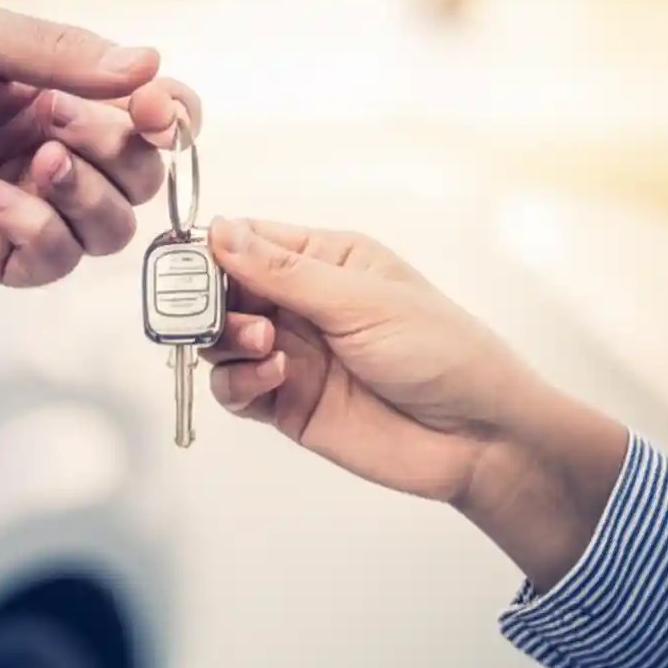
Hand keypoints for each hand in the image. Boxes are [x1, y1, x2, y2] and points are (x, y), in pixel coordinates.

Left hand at [0, 2, 198, 286]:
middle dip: (114, 149)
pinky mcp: (9, 256)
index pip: (155, 118)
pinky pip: (59, 261)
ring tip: (33, 166)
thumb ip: (63, 52)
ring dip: (86, 195)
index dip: (171, 118)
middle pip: (146, 175)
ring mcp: (40, 209)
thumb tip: (147, 65)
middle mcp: (65, 156)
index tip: (151, 109)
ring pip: (115, 228)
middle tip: (54, 122)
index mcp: (69, 99)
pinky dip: (37, 231)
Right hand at [203, 217, 627, 586]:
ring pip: (220, 341)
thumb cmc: (441, 352)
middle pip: (223, 291)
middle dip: (214, 301)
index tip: (189, 267)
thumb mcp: (361, 299)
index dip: (212, 251)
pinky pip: (234, 388)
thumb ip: (284, 271)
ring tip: (264, 345)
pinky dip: (238, 381)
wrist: (477, 438)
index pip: (246, 241)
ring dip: (227, 340)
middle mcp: (301, 303)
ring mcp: (291, 354)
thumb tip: (218, 229)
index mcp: (324, 259)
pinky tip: (273, 378)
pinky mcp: (285, 403)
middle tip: (236, 315)